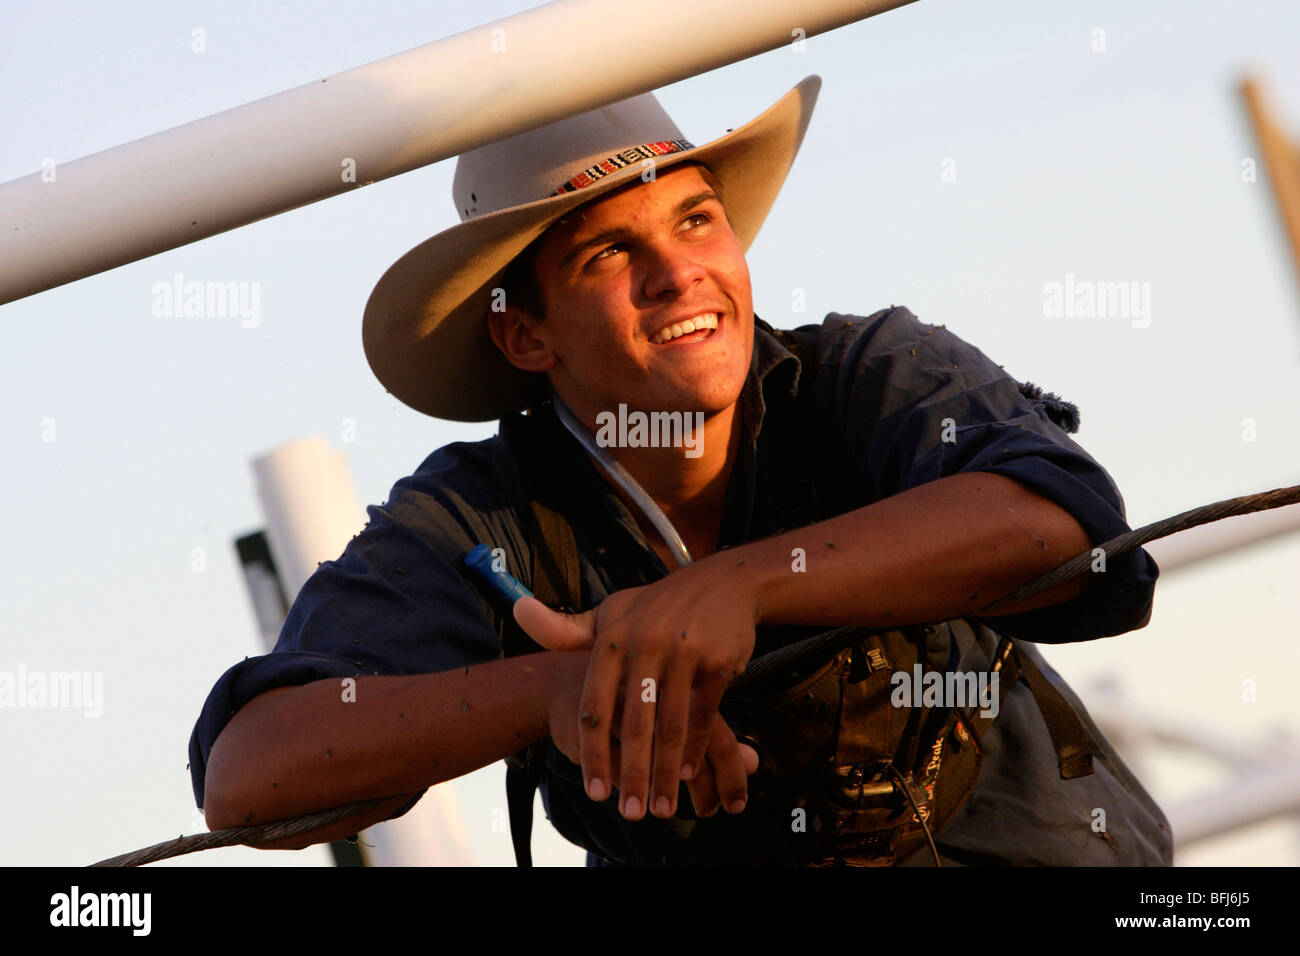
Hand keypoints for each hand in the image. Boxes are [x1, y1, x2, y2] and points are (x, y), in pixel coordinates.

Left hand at [515, 558, 757, 820]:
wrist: (724, 583)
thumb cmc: (658, 606)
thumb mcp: (612, 612)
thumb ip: (567, 629)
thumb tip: (517, 610)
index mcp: (613, 637)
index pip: (595, 706)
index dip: (592, 753)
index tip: (595, 791)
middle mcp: (644, 642)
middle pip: (633, 724)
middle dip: (631, 774)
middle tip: (629, 813)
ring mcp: (682, 651)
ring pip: (670, 725)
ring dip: (666, 772)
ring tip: (662, 806)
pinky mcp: (717, 660)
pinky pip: (703, 713)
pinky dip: (696, 747)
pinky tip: (689, 772)